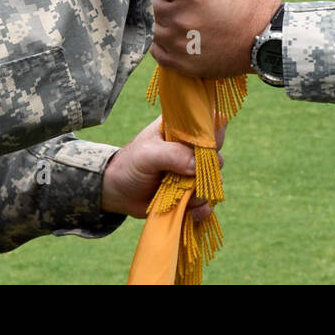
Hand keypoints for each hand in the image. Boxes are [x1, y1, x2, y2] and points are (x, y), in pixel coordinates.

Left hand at [100, 117, 224, 221]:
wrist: (118, 193)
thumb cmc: (130, 165)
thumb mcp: (147, 154)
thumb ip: (173, 155)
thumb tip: (199, 166)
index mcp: (181, 129)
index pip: (209, 123)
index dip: (213, 136)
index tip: (205, 151)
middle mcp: (191, 149)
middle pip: (216, 156)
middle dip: (206, 172)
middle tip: (187, 178)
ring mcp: (192, 172)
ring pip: (214, 182)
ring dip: (201, 193)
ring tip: (180, 196)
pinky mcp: (191, 193)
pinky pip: (208, 202)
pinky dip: (202, 208)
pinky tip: (189, 210)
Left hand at [151, 0, 278, 78]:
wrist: (265, 36)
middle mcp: (180, 17)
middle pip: (154, 3)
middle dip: (166, 0)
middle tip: (180, 1)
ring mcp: (179, 42)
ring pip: (154, 27)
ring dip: (164, 22)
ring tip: (182, 19)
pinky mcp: (181, 63)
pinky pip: (156, 50)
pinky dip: (163, 43)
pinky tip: (178, 37)